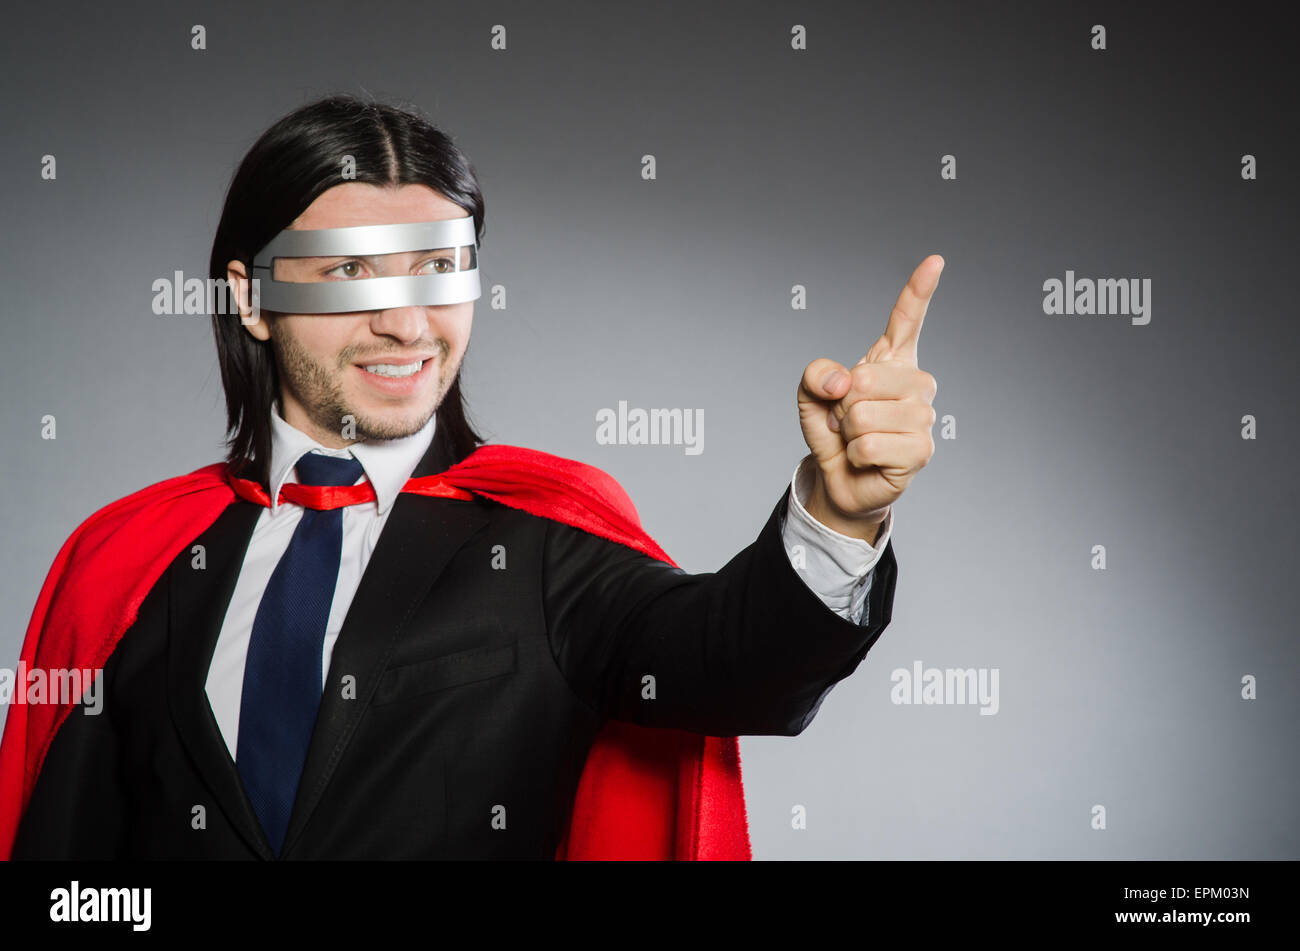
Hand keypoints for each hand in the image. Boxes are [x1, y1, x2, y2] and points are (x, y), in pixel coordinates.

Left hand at [795, 255, 942, 538]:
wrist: (842, 477)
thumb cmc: (833, 430)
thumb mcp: (811, 394)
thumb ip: (816, 374)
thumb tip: (844, 383)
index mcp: (893, 360)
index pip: (907, 319)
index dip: (919, 290)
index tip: (934, 260)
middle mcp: (916, 384)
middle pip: (863, 378)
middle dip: (840, 404)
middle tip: (847, 419)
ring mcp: (923, 416)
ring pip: (863, 415)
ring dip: (847, 432)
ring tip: (858, 438)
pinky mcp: (921, 450)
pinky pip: (869, 445)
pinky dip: (856, 454)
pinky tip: (868, 458)